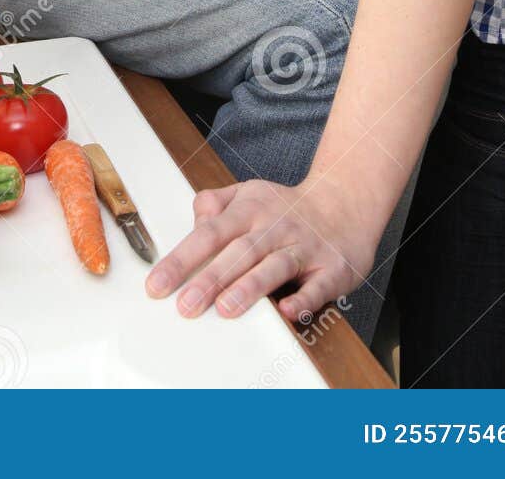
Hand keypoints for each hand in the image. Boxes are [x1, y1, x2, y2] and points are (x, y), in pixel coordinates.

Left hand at [145, 175, 376, 323]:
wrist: (346, 202)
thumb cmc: (287, 207)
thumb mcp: (248, 193)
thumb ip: (215, 205)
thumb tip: (193, 221)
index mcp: (250, 210)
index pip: (210, 233)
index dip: (182, 259)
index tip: (158, 284)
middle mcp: (275, 227)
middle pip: (240, 252)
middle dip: (211, 279)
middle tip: (185, 307)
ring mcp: (304, 247)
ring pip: (275, 266)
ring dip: (250, 287)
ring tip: (226, 309)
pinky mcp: (332, 268)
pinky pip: (318, 285)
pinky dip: (304, 298)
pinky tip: (288, 310)